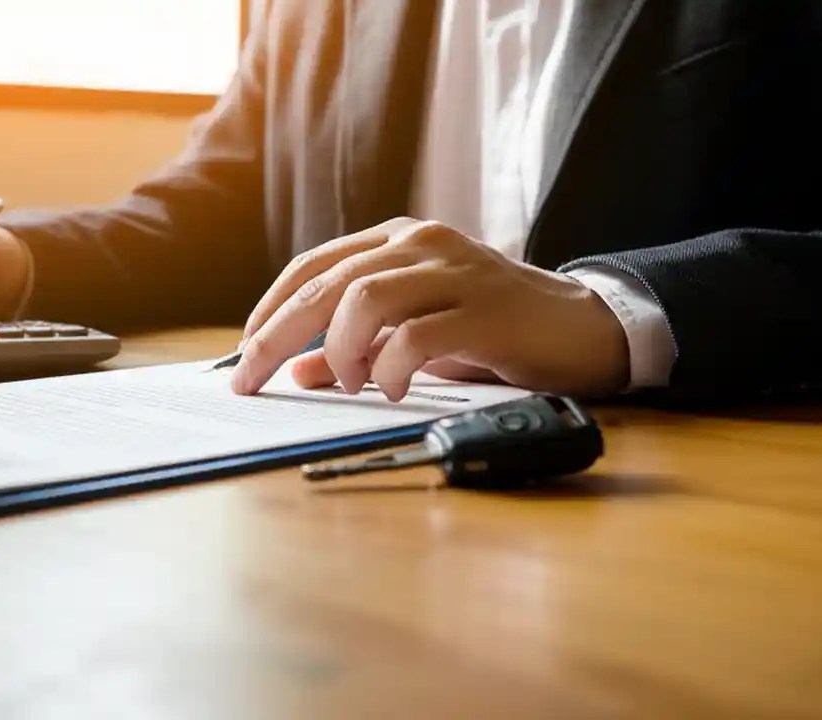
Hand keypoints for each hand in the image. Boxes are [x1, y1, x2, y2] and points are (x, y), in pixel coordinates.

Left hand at [231, 217, 629, 399]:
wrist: (580, 326)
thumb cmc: (489, 329)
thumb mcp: (412, 335)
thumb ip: (355, 347)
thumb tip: (294, 370)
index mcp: (394, 240)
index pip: (311, 267)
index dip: (268, 311)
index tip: (242, 355)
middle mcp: (418, 243)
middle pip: (324, 285)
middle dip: (276, 337)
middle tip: (251, 380)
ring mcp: (453, 270)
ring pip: (364, 300)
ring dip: (340, 351)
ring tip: (352, 383)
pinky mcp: (483, 308)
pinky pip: (416, 335)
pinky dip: (391, 368)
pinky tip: (393, 389)